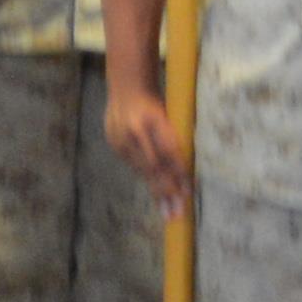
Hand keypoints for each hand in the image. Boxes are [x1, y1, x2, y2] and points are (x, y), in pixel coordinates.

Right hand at [108, 74, 191, 215]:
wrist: (127, 88)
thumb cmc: (156, 103)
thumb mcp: (168, 117)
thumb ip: (172, 141)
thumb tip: (183, 175)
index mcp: (153, 118)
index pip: (168, 151)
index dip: (178, 174)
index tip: (187, 193)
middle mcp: (135, 129)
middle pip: (153, 166)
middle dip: (166, 191)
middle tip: (176, 213)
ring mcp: (121, 137)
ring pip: (142, 169)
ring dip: (157, 191)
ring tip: (168, 211)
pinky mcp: (113, 143)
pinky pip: (134, 166)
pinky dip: (147, 178)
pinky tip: (157, 194)